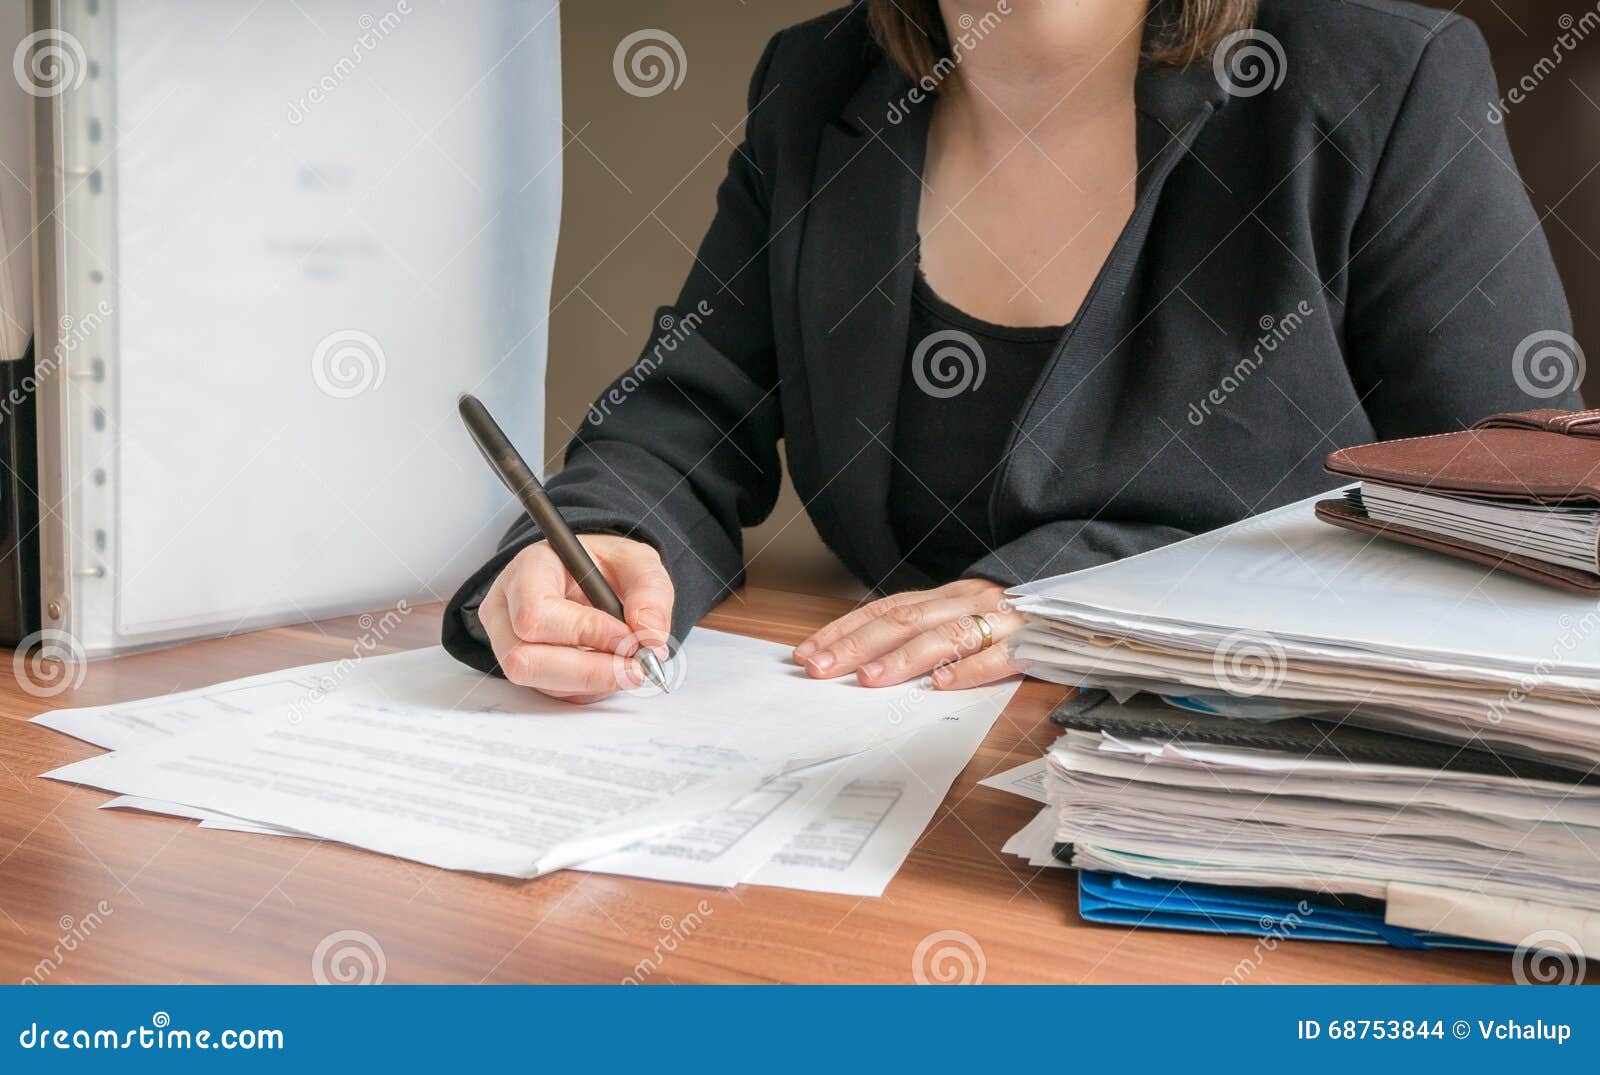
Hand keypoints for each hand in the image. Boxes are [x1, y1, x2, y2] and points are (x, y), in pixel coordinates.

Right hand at [478, 535, 673, 703]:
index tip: (627, 638)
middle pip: (524, 658)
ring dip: (591, 682)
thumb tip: (652, 639)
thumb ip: (650, 593)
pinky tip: (609, 667)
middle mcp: (506, 608)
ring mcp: (507, 642)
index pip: (535, 612)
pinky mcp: (525, 668)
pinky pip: (553, 693)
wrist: (593, 576)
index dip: (582, 631)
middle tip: (635, 669)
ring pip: (538, 681)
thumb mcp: (638, 562)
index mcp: (529, 568)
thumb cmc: (606, 565)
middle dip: (588, 670)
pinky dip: (589, 688)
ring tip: (628, 667)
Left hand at [792, 578, 1022, 689]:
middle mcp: (969, 602)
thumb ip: (924, 630)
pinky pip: (1001, 657)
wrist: (1084, 604)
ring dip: (905, 658)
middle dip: (859, 645)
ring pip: (947, 635)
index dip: (845, 630)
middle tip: (823, 669)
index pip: (886, 609)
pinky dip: (971, 670)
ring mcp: (1002, 621)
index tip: (808, 653)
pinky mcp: (1035, 644)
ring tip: (871, 680)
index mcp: (948, 597)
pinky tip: (943, 685)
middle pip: (905, 621)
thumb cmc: (1015, 619)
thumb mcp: (965, 616)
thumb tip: (864, 658)